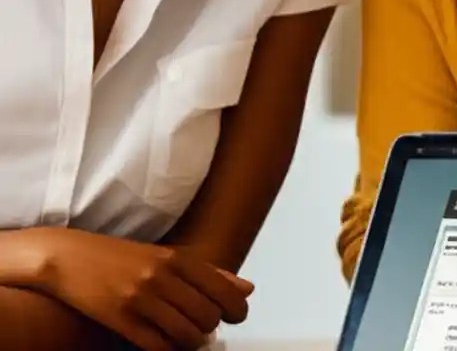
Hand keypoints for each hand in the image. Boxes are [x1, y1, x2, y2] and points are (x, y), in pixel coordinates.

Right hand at [25, 228, 253, 350]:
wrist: (68, 257)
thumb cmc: (121, 257)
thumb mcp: (167, 256)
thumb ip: (209, 273)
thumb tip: (247, 289)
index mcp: (178, 258)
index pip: (224, 292)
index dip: (237, 311)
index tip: (235, 317)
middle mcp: (163, 276)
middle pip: (209, 316)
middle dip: (211, 328)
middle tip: (202, 327)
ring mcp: (140, 298)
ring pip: (187, 334)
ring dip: (191, 342)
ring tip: (185, 336)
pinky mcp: (120, 319)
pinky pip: (158, 346)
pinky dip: (169, 350)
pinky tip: (165, 343)